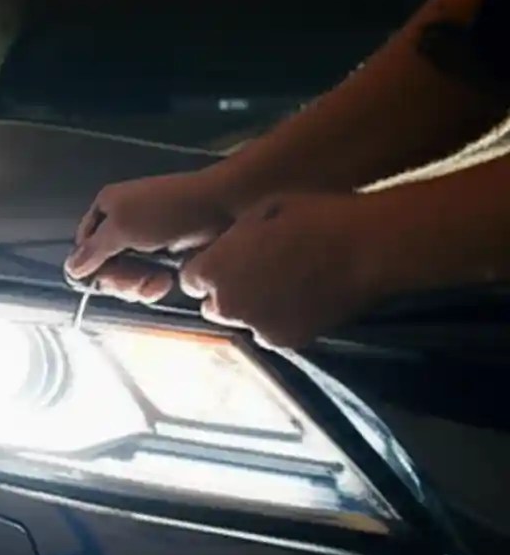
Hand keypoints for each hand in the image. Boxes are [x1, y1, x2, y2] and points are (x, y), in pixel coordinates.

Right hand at [65, 170, 236, 302]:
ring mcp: (143, 242)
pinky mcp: (163, 256)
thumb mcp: (122, 227)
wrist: (224, 208)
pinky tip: (167, 282)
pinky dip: (154, 285)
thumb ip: (93, 251)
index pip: (82, 248)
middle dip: (121, 280)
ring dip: (139, 285)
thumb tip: (71, 269)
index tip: (108, 273)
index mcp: (105, 208)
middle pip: (102, 268)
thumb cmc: (170, 210)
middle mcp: (121, 224)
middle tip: (140, 280)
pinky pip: (146, 280)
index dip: (92, 266)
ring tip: (159, 281)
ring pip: (125, 278)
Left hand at [179, 192, 383, 348]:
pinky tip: (302, 299)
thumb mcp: (257, 214)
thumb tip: (220, 251)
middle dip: (228, 292)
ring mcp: (256, 326)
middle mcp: (227, 303)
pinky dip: (281, 321)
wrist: (362, 246)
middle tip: (258, 274)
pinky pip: (272, 333)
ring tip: (286, 286)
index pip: (192, 279)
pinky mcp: (285, 341)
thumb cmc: (310, 216)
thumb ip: (229, 240)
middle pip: (214, 305)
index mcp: (213, 269)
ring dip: (254, 309)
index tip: (229, 261)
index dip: (210, 270)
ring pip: (243, 321)